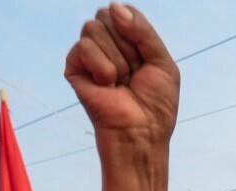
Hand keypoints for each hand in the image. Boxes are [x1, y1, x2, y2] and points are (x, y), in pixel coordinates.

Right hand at [65, 4, 178, 148]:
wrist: (141, 132)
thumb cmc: (156, 104)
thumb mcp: (162, 62)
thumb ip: (143, 31)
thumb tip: (113, 7)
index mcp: (128, 41)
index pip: (126, 12)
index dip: (138, 33)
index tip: (146, 61)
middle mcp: (107, 43)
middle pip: (108, 15)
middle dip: (127, 46)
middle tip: (133, 75)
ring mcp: (89, 55)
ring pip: (95, 28)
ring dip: (117, 60)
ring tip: (120, 83)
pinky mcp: (73, 67)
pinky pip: (84, 47)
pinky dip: (102, 68)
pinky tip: (106, 86)